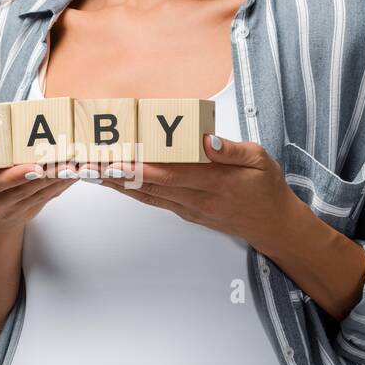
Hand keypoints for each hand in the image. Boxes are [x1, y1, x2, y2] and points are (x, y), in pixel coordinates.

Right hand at [0, 138, 80, 234]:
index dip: (16, 177)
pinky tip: (74, 173)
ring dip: (58, 179)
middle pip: (23, 190)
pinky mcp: (29, 213)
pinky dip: (61, 185)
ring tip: (73, 164)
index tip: (34, 167)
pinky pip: (47, 198)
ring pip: (38, 194)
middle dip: (45, 175)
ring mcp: (11, 212)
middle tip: (63, 162)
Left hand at [92, 132, 297, 252]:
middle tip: (92, 163)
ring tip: (94, 171)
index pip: (171, 173)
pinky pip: (156, 201)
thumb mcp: (259, 160)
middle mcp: (198, 199)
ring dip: (120, 184)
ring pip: (149, 195)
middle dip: (120, 174)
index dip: (142, 166)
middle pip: (151, 185)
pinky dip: (134, 191)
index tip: (118, 157)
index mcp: (215, 182)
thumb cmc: (266, 188)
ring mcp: (190, 209)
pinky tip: (118, 182)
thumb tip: (208, 139)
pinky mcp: (187, 214)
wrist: (273, 225)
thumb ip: (232, 150)